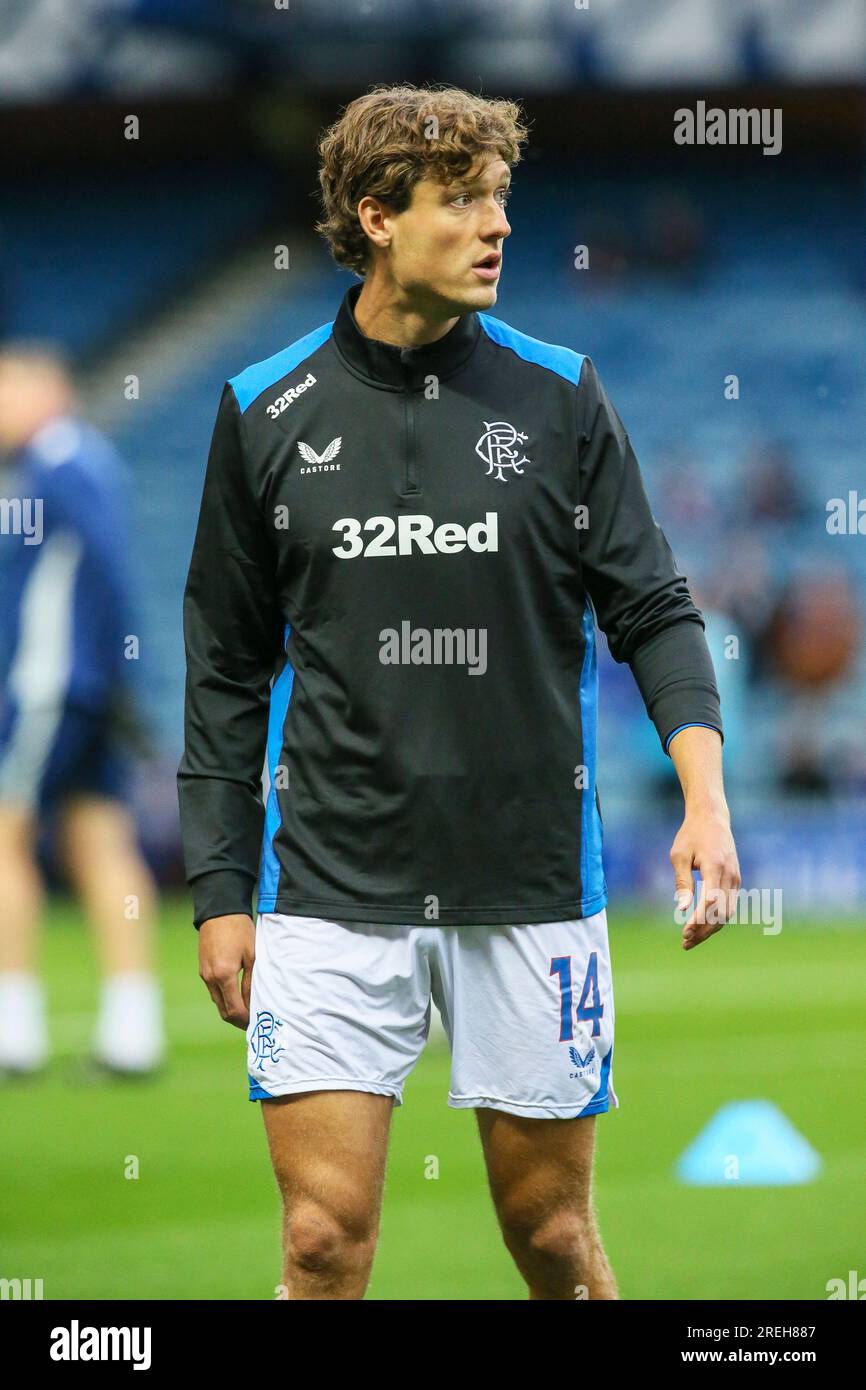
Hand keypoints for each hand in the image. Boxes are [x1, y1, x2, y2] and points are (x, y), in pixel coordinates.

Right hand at [198, 914, 255, 1026]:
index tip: (256, 1023)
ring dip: (231, 1009)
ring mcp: (204, 974)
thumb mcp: (252, 956)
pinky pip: (213, 990)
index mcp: (224, 975)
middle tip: (253, 1021)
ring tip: (248, 1008)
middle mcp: (210, 978)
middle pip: (223, 1011)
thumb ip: (251, 982)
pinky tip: (237, 994)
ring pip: (217, 1001)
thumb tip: (253, 1004)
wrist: (219, 911)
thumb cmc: (240, 931)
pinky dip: (224, 997)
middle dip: (237, 1019)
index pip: (234, 1009)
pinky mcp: (202, 969)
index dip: (245, 1020)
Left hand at [670, 809, 740, 950]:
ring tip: (691, 940)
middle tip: (685, 943)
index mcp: (715, 866)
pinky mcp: (736, 880)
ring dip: (711, 929)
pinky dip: (717, 919)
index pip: (710, 901)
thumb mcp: (679, 855)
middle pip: (721, 913)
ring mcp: (736, 878)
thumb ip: (682, 882)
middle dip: (704, 931)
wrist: (712, 818)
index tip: (684, 932)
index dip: (698, 920)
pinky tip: (701, 926)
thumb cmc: (691, 835)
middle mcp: (730, 875)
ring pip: (728, 913)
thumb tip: (681, 909)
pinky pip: (729, 906)